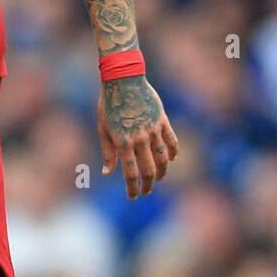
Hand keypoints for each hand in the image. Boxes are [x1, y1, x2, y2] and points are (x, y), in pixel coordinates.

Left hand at [97, 75, 177, 198]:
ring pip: (163, 158)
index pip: (131, 173)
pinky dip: (173, 152)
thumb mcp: (103, 128)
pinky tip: (172, 159)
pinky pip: (172, 141)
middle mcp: (140, 139)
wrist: (123, 80)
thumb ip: (107, 152)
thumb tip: (107, 173)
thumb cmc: (109, 104)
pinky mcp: (162, 120)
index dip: (133, 188)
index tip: (133, 197)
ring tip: (158, 178)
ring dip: (162, 172)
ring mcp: (153, 130)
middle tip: (146, 192)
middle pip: (148, 170)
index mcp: (123, 142)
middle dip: (147, 185)